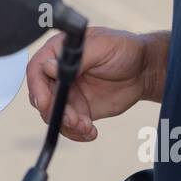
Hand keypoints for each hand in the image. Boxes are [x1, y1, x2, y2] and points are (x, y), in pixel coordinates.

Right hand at [25, 28, 149, 141]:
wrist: (143, 70)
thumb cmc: (123, 49)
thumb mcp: (101, 47)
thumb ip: (76, 58)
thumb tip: (48, 67)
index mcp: (58, 52)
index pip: (37, 70)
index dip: (37, 88)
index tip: (45, 103)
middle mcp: (58, 74)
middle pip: (42, 96)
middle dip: (54, 112)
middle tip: (73, 119)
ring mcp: (68, 93)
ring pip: (54, 115)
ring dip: (67, 125)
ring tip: (86, 127)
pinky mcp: (79, 109)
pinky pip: (69, 126)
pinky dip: (77, 133)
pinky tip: (91, 132)